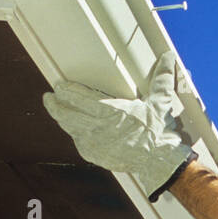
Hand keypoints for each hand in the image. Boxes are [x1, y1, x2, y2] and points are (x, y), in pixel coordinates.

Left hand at [42, 51, 195, 200]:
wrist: (156, 160)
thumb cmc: (155, 131)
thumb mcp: (160, 102)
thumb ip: (161, 79)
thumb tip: (168, 58)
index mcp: (110, 111)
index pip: (79, 98)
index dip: (66, 91)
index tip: (59, 86)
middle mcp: (98, 127)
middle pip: (66, 114)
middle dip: (54, 104)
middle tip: (48, 97)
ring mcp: (93, 143)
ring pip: (69, 128)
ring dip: (60, 118)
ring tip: (55, 109)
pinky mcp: (94, 155)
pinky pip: (78, 142)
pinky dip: (74, 133)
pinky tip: (73, 128)